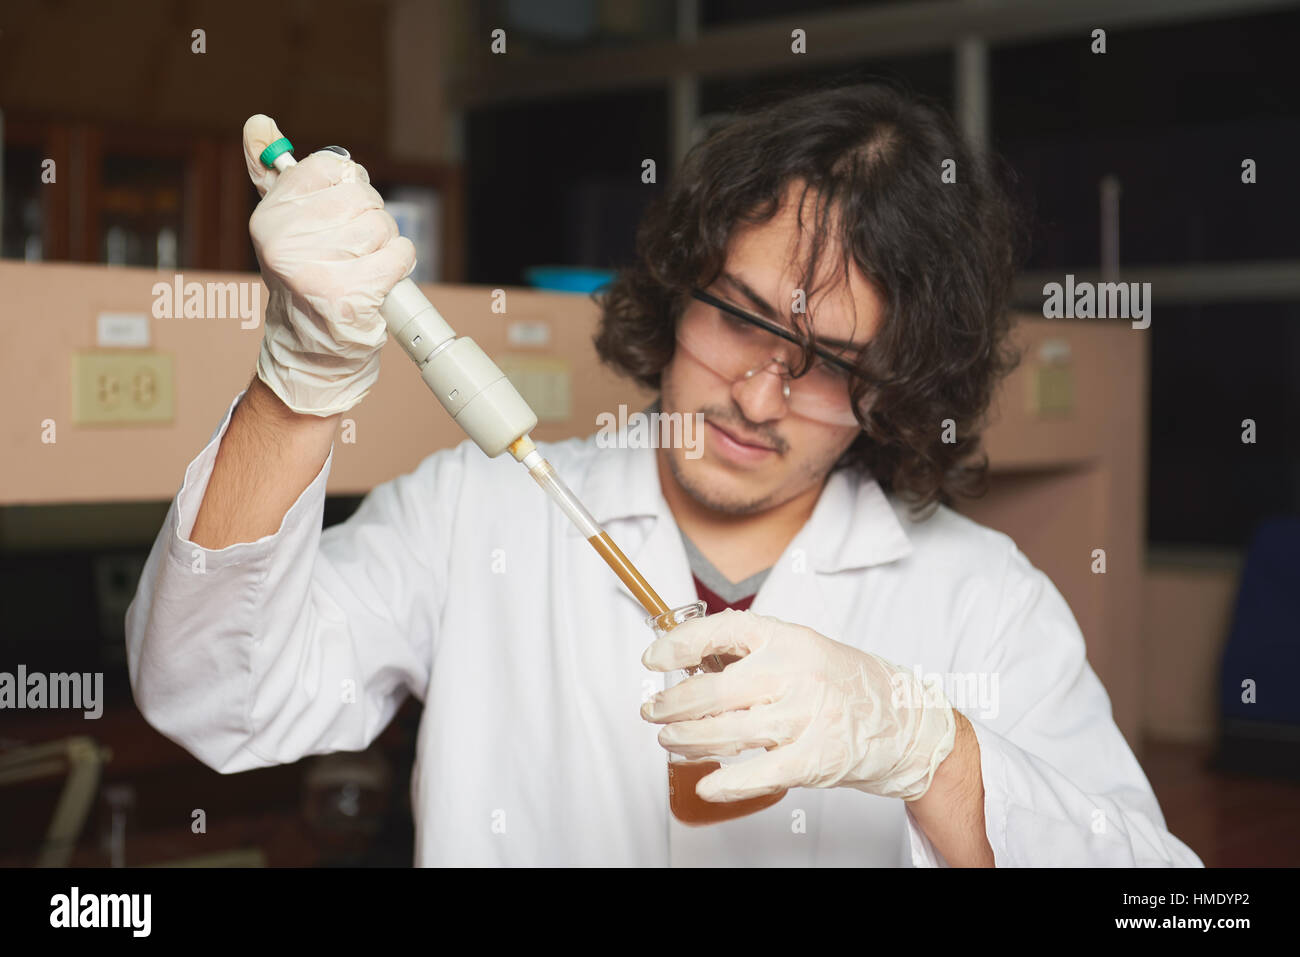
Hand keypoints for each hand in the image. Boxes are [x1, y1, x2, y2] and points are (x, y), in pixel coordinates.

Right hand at [242, 114, 415, 415]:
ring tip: (362, 268)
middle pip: (363, 197)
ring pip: (383, 226)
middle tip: (352, 250)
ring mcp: (315, 270)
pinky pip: (399, 255)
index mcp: (270, 215)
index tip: (341, 213)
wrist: (310, 349)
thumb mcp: (284, 224)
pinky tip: (379, 280)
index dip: (351, 188)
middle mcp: (284, 241)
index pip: (334, 167)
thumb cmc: (305, 279)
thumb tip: (259, 122)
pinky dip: (399, 265)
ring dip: (384, 247)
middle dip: (370, 221)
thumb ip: (273, 173)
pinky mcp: (347, 296)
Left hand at [640, 608, 956, 801]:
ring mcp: (806, 716)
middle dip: (672, 705)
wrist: (908, 722)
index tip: (654, 658)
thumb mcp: (804, 650)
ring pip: (727, 732)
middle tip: (653, 711)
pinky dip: (725, 783)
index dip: (679, 644)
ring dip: (688, 740)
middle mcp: (796, 673)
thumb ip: (755, 655)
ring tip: (670, 741)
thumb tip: (690, 663)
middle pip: (713, 691)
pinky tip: (705, 784)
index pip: (722, 630)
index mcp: (789, 638)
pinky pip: (758, 774)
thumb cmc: (847, 685)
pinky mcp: (815, 758)